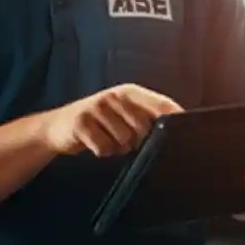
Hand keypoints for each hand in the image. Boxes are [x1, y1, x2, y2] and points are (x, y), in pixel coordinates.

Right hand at [43, 84, 182, 157]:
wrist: (57, 127)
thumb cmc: (99, 124)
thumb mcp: (123, 116)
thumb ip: (147, 119)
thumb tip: (177, 132)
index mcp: (130, 92)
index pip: (162, 105)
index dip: (176, 120)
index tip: (188, 135)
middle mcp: (115, 95)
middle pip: (144, 127)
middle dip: (138, 141)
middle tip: (125, 141)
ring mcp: (97, 107)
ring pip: (124, 140)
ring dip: (118, 147)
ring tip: (107, 139)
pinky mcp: (82, 122)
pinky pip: (104, 148)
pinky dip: (102, 152)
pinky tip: (94, 144)